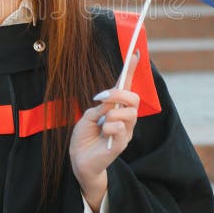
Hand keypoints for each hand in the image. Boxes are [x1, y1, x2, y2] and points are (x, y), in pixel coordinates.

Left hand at [69, 52, 140, 212]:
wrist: (79, 159)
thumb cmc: (84, 137)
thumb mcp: (88, 116)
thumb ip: (101, 106)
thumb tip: (112, 97)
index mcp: (116, 108)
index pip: (127, 87)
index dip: (131, 70)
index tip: (134, 53)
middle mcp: (125, 118)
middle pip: (134, 98)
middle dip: (119, 94)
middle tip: (101, 98)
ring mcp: (126, 131)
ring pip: (130, 113)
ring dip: (112, 113)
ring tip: (101, 123)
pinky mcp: (122, 144)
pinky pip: (122, 129)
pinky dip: (109, 127)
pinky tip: (103, 133)